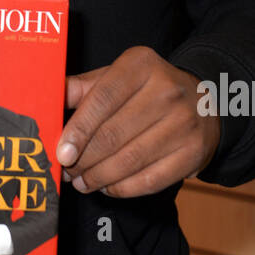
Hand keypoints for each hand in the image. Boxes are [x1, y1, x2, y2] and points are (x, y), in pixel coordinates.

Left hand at [56, 47, 220, 198]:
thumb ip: (83, 88)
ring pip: (129, 161)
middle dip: (84, 159)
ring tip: (81, 182)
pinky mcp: (193, 153)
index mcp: (141, 65)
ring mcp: (184, 123)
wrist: (207, 101)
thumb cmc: (148, 89)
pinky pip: (149, 180)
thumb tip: (46, 100)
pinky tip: (107, 186)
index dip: (79, 130)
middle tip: (67, 171)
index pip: (102, 99)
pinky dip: (122, 189)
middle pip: (113, 134)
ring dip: (99, 177)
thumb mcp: (118, 76)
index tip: (61, 152)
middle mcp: (167, 90)